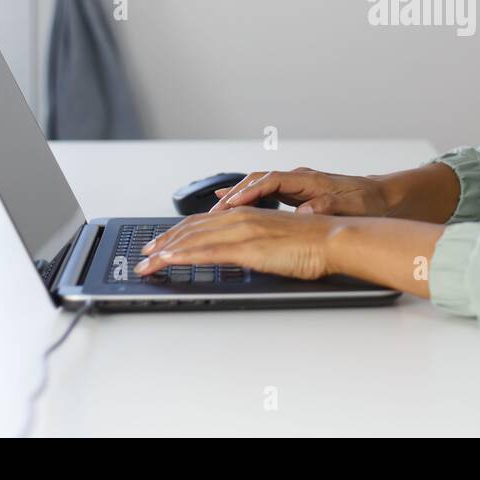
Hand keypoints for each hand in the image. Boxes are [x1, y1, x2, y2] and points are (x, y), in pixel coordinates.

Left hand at [136, 207, 339, 280]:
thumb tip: (245, 253)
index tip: (161, 245)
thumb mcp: (277, 240)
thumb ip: (257, 242)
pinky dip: (184, 256)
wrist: (334, 239)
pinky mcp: (248, 248)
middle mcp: (241, 218)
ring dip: (166, 251)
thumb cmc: (314, 242)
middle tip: (144, 256)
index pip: (204, 223)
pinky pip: (208, 252)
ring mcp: (243, 232)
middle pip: (192, 229)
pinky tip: (168, 261)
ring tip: (147, 263)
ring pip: (194, 239)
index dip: (178, 233)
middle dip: (164, 242)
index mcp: (248, 215)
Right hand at [213, 166, 392, 216]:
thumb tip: (305, 211)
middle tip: (211, 212)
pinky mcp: (294, 195)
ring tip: (212, 213)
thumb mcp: (354, 206)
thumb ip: (329, 206)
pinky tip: (228, 207)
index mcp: (309, 179)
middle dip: (234, 195)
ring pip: (257, 187)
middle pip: (257, 182)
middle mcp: (298, 179)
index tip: (232, 203)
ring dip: (235, 199)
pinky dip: (245, 200)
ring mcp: (294, 186)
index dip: (250, 192)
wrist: (381, 197)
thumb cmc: (369, 201)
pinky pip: (263, 195)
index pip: (271, 181)